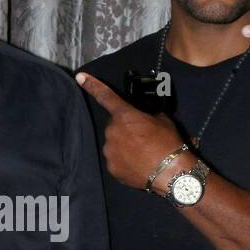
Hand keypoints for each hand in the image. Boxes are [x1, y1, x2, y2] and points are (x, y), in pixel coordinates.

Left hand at [75, 72, 184, 190]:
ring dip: (124, 146)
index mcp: (124, 115)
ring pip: (114, 144)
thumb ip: (148, 115)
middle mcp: (112, 131)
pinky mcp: (112, 168)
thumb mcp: (162, 120)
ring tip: (142, 153)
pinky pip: (116, 160)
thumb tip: (146, 118)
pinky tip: (138, 164)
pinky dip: (125, 161)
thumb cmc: (167, 143)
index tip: (80, 77)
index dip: (92, 85)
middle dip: (125, 129)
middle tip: (142, 138)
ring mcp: (110, 151)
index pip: (105, 96)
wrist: (170, 172)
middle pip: (115, 126)